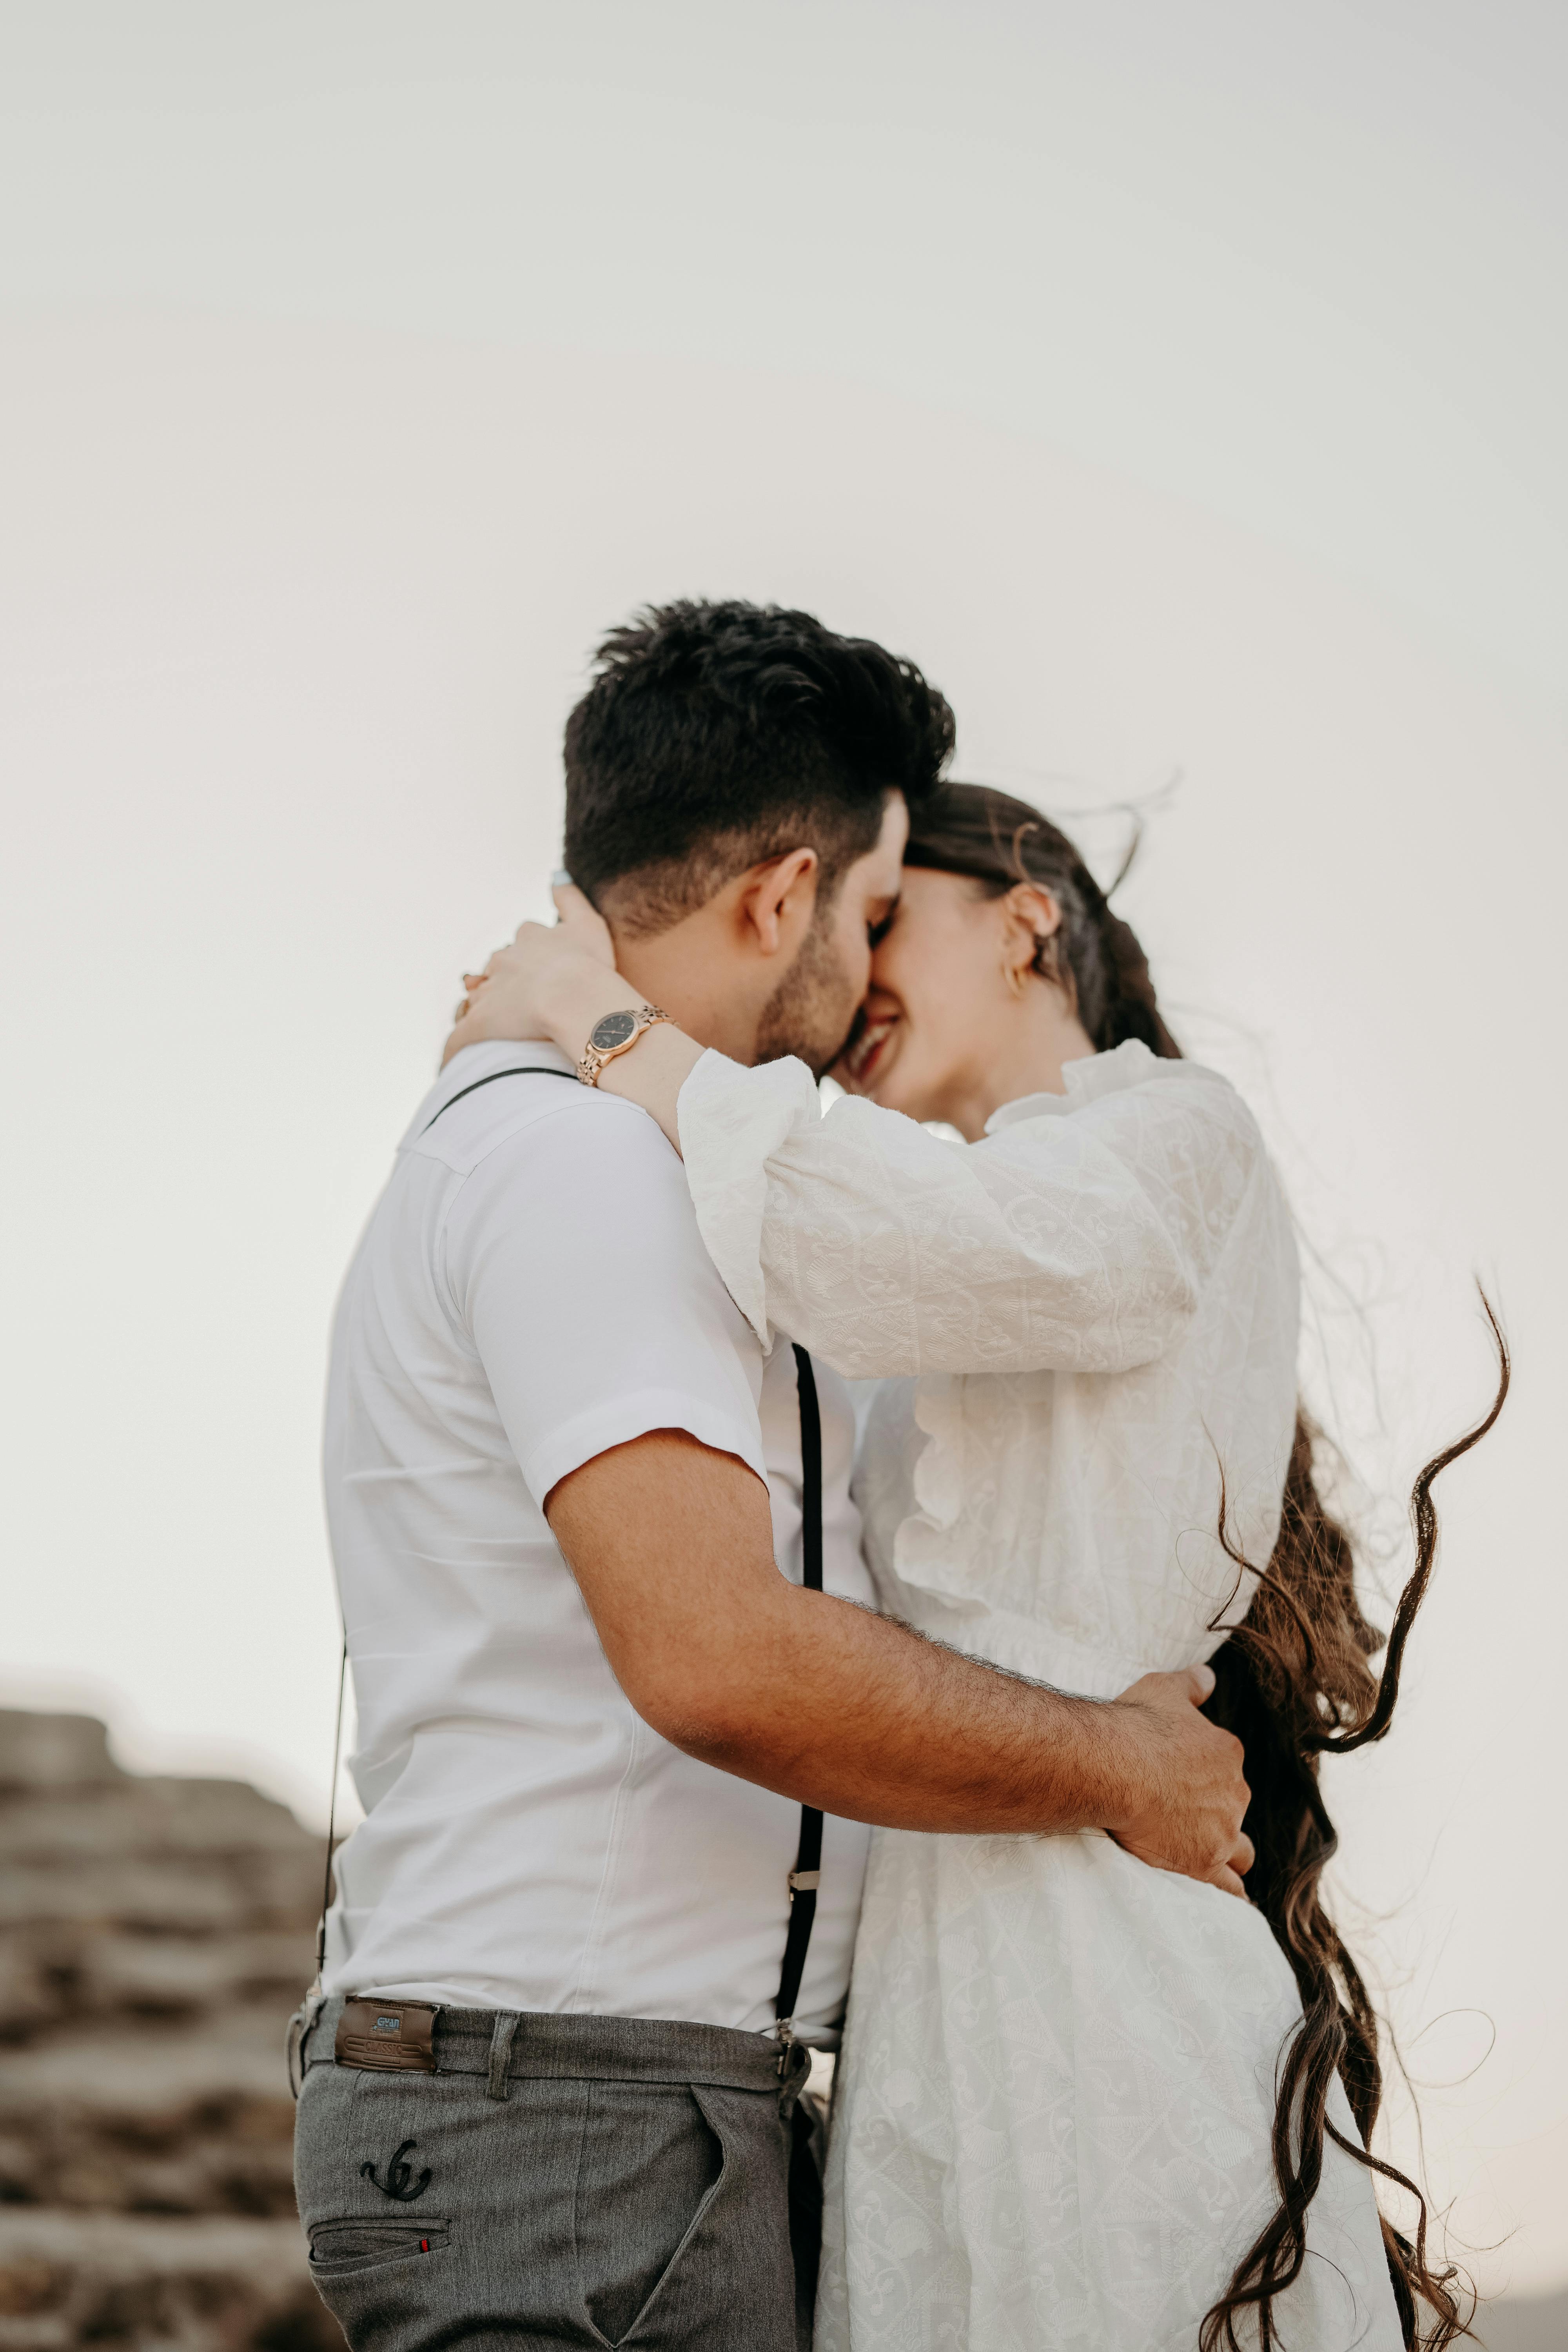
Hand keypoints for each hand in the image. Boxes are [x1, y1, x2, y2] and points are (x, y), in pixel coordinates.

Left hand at [443, 883, 619, 1066]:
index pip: (524, 941)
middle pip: (498, 967)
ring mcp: (491, 992)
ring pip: (479, 997)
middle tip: (525, 999)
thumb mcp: (587, 923)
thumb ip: (570, 897)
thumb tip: (556, 874)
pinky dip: (455, 1048)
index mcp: (529, 940)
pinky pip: (460, 1037)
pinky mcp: (480, 1024)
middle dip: (506, 979)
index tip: (545, 967)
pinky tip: (452, 1060)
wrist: (575, 997)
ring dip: (484, 1008)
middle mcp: (505, 961)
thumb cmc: (589, 964)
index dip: (533, 954)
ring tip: (497, 1027)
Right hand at [1103, 1665, 1253, 1895]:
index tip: (1177, 1777)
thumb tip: (1209, 1675)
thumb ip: (1190, 1683)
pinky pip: (1229, 1886)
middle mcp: (1235, 1793)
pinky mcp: (1204, 1863)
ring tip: (1208, 1855)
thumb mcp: (1163, 1689)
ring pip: (1240, 1849)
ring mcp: (1222, 1831)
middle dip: (1215, 1812)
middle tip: (1179, 1813)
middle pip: (1234, 1808)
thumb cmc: (1134, 1725)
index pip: (1226, 1767)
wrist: (1111, 1767)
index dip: (1203, 1773)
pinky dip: (1230, 1891)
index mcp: (1227, 1753)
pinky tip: (1228, 1897)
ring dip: (1230, 1852)